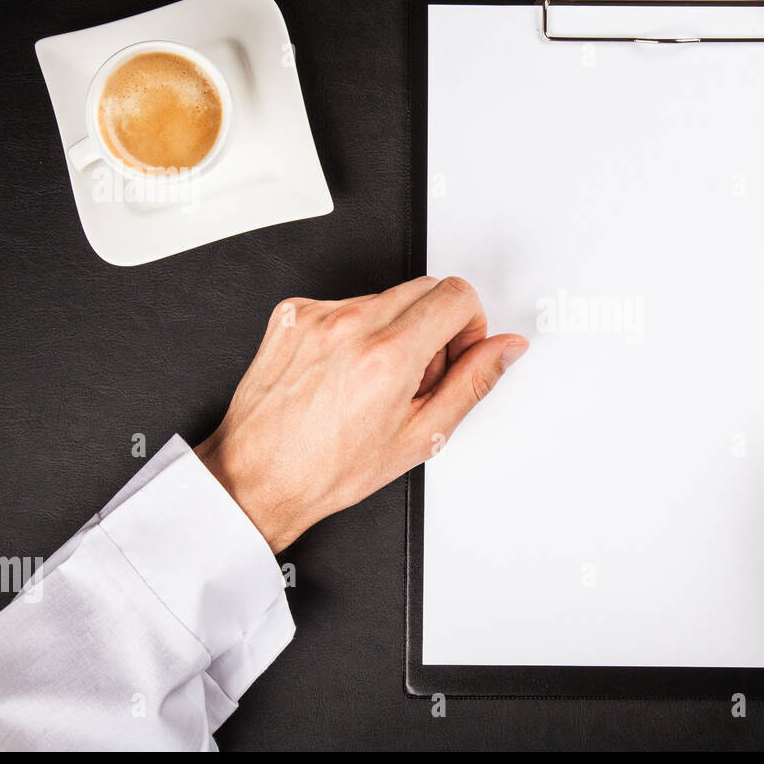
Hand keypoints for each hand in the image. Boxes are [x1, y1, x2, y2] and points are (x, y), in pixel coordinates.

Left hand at [195, 276, 527, 552]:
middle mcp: (350, 326)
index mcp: (388, 356)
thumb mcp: (420, 436)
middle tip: (420, 373)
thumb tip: (505, 348)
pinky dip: (355, 330)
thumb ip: (473, 382)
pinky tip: (346, 371)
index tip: (457, 352)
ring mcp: (317, 316)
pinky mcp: (292, 314)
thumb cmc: (328, 468)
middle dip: (437, 326)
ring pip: (386, 295)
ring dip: (395, 328)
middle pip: (426, 287)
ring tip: (377, 379)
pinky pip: (345, 302)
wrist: (259, 476)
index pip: (457, 295)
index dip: (469, 325)